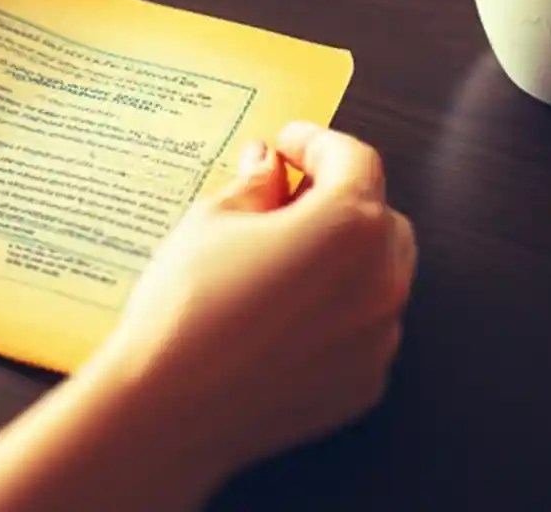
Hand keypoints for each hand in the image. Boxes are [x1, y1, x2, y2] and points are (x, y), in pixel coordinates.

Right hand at [93, 121, 415, 471]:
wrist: (169, 408)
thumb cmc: (185, 310)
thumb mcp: (211, 222)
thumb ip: (255, 185)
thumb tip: (268, 166)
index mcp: (349, 226)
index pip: (354, 160)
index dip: (317, 143)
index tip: (290, 143)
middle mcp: (381, 281)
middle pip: (379, 217)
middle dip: (338, 199)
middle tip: (284, 196)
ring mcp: (378, 338)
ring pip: (378, 275)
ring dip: (342, 257)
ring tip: (282, 258)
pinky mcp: (364, 382)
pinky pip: (364, 328)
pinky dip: (338, 310)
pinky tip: (284, 312)